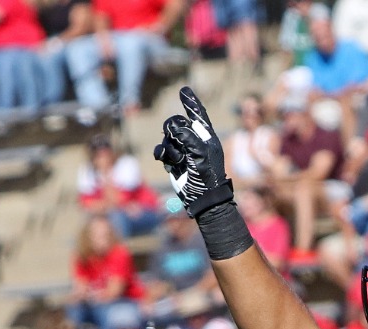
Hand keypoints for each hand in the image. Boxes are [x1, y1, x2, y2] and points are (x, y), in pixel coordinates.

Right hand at [155, 86, 234, 219]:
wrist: (201, 197)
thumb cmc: (207, 174)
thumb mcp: (200, 151)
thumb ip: (187, 135)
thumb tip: (172, 128)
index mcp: (206, 135)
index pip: (198, 114)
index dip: (190, 102)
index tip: (184, 90)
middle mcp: (194, 140)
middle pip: (175, 122)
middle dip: (173, 130)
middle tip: (177, 141)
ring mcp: (182, 150)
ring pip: (167, 137)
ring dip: (171, 149)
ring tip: (180, 161)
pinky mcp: (173, 160)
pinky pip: (161, 149)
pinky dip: (161, 153)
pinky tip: (165, 160)